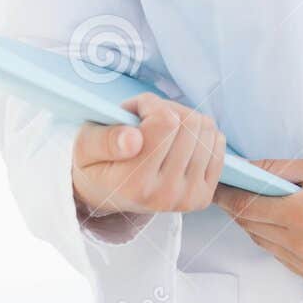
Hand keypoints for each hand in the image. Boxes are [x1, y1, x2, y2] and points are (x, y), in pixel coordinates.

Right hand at [71, 94, 226, 217]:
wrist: (106, 194)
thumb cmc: (95, 163)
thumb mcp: (84, 146)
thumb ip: (104, 140)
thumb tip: (133, 139)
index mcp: (134, 182)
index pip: (166, 121)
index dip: (151, 105)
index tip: (136, 112)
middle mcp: (164, 194)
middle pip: (190, 123)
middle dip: (169, 110)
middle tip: (148, 121)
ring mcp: (187, 198)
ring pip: (207, 131)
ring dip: (185, 121)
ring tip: (162, 132)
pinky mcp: (203, 196)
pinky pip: (218, 146)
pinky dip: (200, 135)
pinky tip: (179, 143)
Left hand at [216, 156, 302, 286]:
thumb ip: (277, 171)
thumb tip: (243, 170)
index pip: (246, 207)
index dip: (227, 195)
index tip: (216, 186)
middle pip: (252, 227)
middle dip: (242, 208)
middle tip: (240, 189)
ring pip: (266, 245)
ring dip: (261, 225)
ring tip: (271, 204)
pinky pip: (285, 259)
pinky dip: (281, 242)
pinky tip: (295, 224)